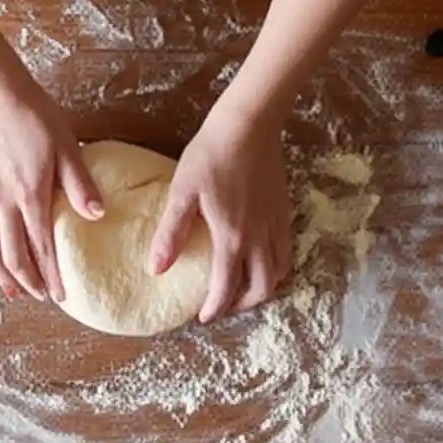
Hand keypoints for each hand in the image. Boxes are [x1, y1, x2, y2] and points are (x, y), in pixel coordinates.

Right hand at [0, 84, 103, 300]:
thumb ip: (80, 185)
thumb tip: (97, 216)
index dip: (51, 275)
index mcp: (31, 195)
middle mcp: (3, 202)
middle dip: (28, 281)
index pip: (42, 247)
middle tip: (40, 296)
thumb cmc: (35, 116)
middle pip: (12, 254)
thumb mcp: (66, 148)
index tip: (60, 295)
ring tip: (11, 290)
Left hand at [147, 106, 293, 322]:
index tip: (203, 318)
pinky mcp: (284, 210)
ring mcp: (276, 225)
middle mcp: (260, 238)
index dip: (215, 308)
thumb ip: (170, 234)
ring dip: (263, 287)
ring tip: (243, 286)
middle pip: (261, 288)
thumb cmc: (211, 155)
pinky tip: (261, 258)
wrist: (249, 124)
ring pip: (280, 272)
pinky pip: (287, 251)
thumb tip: (156, 269)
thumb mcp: (182, 193)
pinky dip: (276, 266)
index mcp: (232, 238)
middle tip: (223, 305)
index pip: (226, 288)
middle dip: (242, 304)